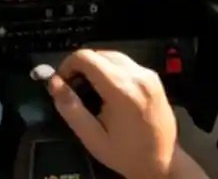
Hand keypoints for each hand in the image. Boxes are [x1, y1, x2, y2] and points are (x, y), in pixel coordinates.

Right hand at [47, 49, 204, 178]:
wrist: (163, 163)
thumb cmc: (126, 153)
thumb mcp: (92, 137)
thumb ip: (70, 108)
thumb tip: (53, 82)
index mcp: (122, 90)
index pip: (85, 57)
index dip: (66, 66)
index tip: (63, 84)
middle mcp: (138, 76)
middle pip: (98, 53)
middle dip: (80, 67)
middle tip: (75, 89)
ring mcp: (149, 75)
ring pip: (111, 55)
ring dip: (96, 67)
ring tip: (91, 90)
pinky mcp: (154, 78)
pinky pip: (125, 63)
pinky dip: (111, 70)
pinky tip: (108, 90)